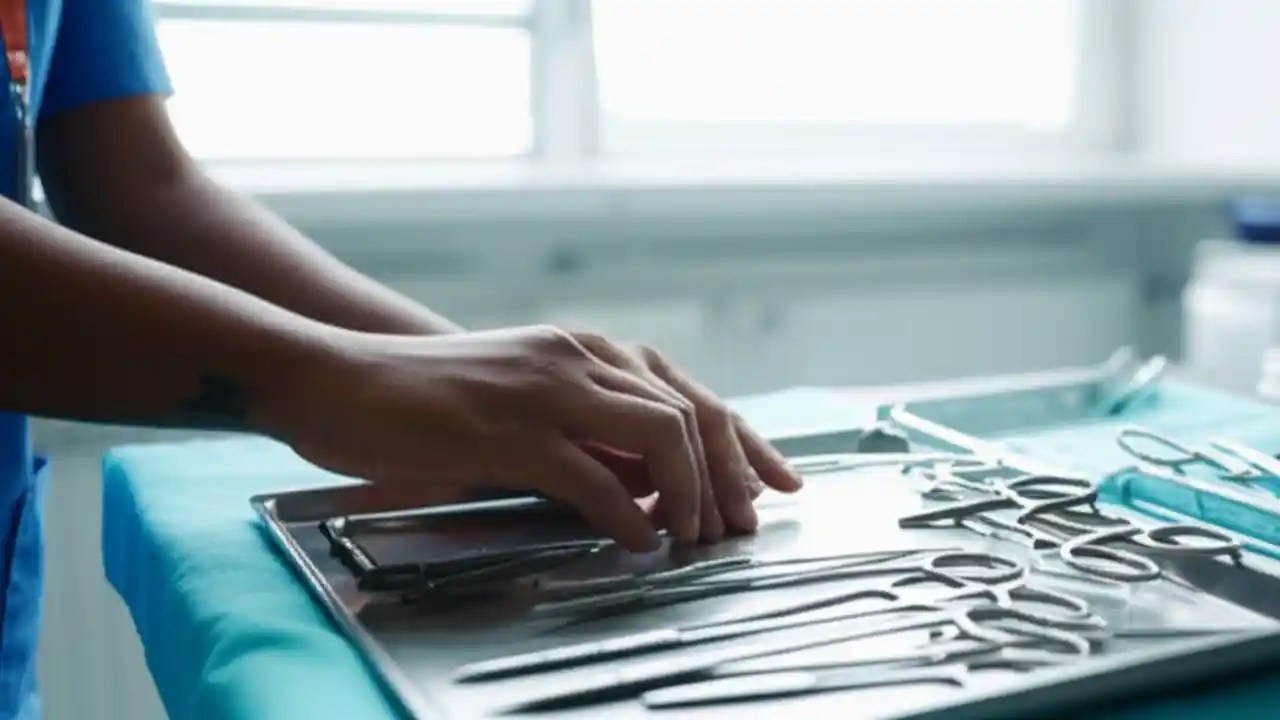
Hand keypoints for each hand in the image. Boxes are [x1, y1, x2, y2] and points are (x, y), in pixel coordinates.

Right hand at [256, 325, 800, 551]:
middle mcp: (579, 357)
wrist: (341, 376)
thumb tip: (653, 485)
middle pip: (692, 411)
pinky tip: (635, 540)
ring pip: (659, 434)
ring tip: (691, 540)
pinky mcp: (508, 430)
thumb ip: (589, 433)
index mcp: (587, 350)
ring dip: (690, 495)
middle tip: (740, 528)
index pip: (692, 393)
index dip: (746, 443)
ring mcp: (546, 389)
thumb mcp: (527, 404)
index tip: (779, 485)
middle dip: (731, 475)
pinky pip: (593, 475)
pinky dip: (628, 515)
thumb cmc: (434, 398)